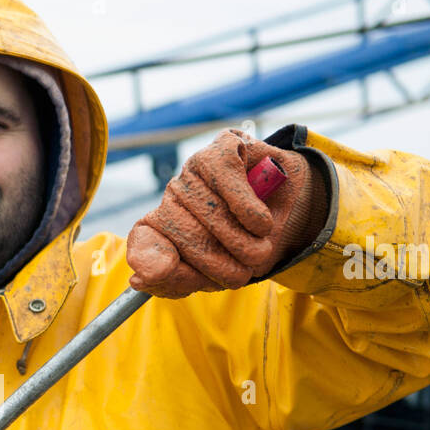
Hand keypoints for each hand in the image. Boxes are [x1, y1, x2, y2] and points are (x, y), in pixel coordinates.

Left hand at [126, 129, 327, 297]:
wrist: (290, 210)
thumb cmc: (245, 243)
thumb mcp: (213, 276)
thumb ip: (175, 281)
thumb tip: (139, 278)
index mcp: (162, 225)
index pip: (144, 242)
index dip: (157, 263)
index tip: (165, 272)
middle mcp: (173, 194)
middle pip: (185, 236)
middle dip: (221, 265)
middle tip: (243, 270)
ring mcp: (196, 168)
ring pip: (211, 213)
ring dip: (245, 244)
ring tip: (258, 246)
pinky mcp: (223, 148)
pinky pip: (228, 183)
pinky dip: (250, 212)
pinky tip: (260, 223)